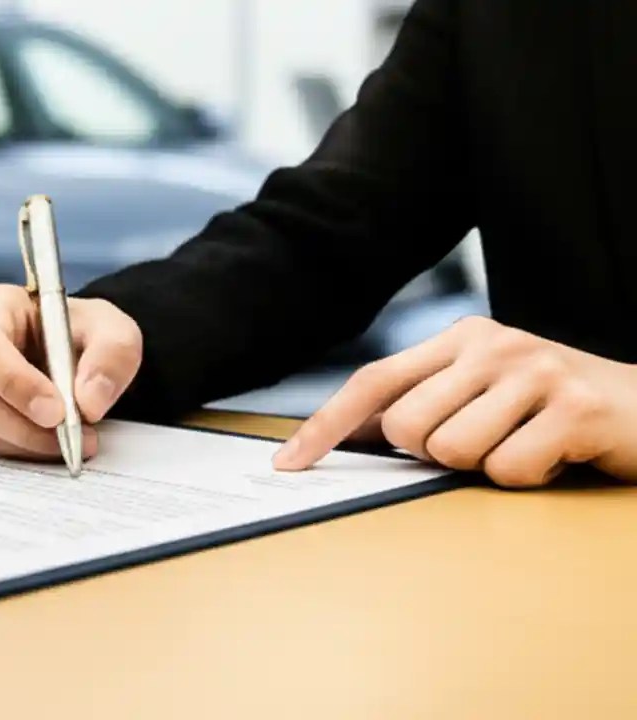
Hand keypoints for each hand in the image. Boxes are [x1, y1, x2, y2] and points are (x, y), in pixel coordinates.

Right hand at [0, 284, 141, 459]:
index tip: (56, 410)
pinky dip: (28, 450)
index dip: (11, 379)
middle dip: (19, 422)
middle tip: (69, 434)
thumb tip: (89, 404)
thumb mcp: (113, 329)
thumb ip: (112, 355)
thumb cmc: (82, 331)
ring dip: (30, 441)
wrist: (76, 352)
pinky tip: (59, 443)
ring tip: (77, 440)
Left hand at [273, 316, 636, 486]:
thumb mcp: (484, 392)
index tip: (289, 464)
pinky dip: (527, 479)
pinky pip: (508, 470)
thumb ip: (424, 404)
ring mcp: (537, 371)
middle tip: (485, 443)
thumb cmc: (552, 408)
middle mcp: (493, 345)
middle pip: (408, 428)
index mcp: (461, 339)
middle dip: (435, 454)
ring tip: (523, 445)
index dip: (326, 425)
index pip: (374, 383)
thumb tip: (353, 437)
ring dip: (485, 467)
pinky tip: (554, 455)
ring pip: (453, 452)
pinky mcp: (575, 407)